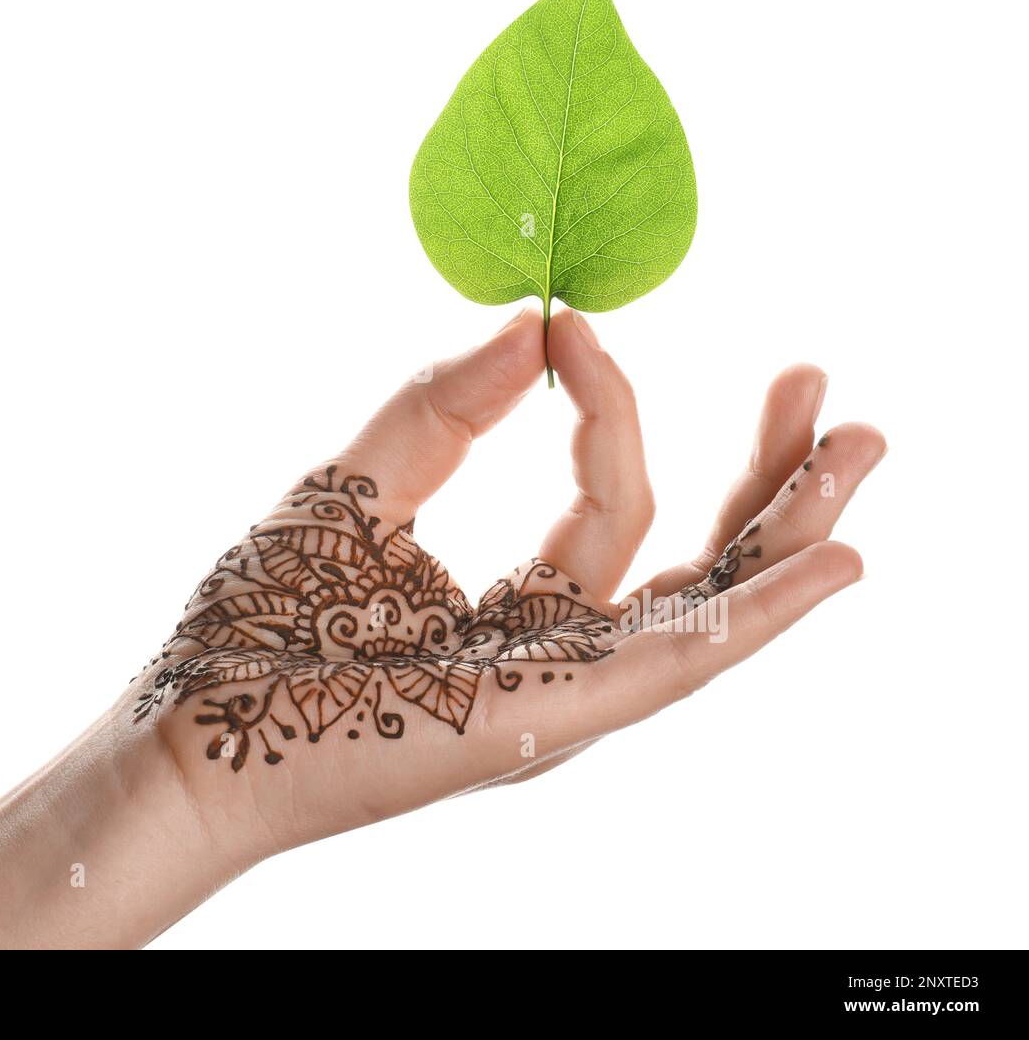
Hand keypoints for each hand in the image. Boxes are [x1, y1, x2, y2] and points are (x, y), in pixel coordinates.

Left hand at [129, 308, 884, 857]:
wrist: (194, 733)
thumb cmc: (263, 621)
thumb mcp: (362, 483)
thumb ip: (448, 405)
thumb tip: (534, 319)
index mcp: (520, 607)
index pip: (606, 498)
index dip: (607, 403)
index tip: (574, 321)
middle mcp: (558, 653)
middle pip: (692, 562)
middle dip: (764, 479)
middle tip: (817, 390)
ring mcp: (562, 694)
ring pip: (705, 607)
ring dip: (785, 527)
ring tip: (858, 446)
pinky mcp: (549, 720)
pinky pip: (673, 662)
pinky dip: (760, 613)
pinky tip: (832, 559)